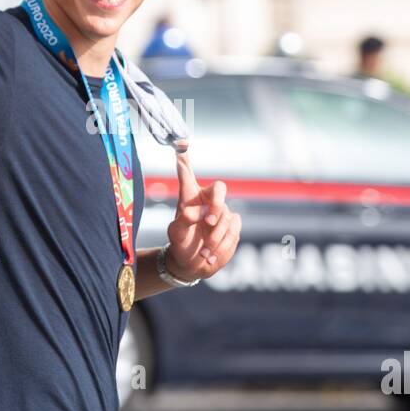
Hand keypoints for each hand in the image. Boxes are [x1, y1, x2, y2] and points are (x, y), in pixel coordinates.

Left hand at [165, 153, 241, 280]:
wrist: (193, 263)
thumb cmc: (181, 244)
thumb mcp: (176, 234)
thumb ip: (182, 221)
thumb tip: (195, 213)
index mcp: (190, 198)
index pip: (188, 176)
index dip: (185, 162)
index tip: (180, 146)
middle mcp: (207, 201)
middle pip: (220, 188)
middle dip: (217, 203)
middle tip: (208, 221)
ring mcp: (222, 212)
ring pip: (226, 216)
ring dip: (215, 236)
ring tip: (203, 251)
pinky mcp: (233, 225)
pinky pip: (234, 230)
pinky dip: (222, 244)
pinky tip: (210, 254)